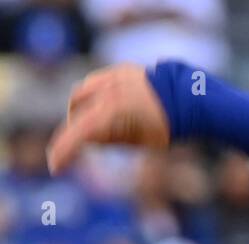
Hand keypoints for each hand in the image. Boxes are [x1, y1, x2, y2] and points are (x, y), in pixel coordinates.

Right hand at [48, 64, 170, 174]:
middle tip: (80, 148)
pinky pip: (96, 82)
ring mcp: (113, 77)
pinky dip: (94, 97)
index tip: (55, 167)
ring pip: (82, 93)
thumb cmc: (170, 126)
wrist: (191, 99)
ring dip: (82, 111)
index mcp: (112, 111)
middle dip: (75, 130)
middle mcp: (107, 90)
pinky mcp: (120, 70)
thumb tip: (89, 138)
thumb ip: (111, 139)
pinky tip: (106, 109)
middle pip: (76, 112)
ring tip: (97, 128)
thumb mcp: (140, 141)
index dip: (64, 151)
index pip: (79, 133)